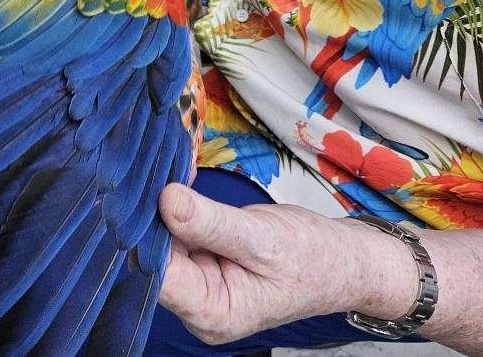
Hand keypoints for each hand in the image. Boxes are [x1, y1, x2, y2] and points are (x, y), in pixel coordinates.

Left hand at [157, 184, 418, 345]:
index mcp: (212, 312)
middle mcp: (198, 305)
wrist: (342, 261)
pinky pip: (178, 234)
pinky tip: (180, 183)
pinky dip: (177, 208)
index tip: (141, 193)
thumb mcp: (263, 236)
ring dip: (163, 209)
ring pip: (163, 243)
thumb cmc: (312, 257)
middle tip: (149, 171)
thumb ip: (211, 222)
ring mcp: (198, 285)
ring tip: (163, 171)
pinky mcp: (201, 264)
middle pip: (155, 258)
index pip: (158, 275)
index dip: (145, 235)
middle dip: (152, 218)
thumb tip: (166, 200)